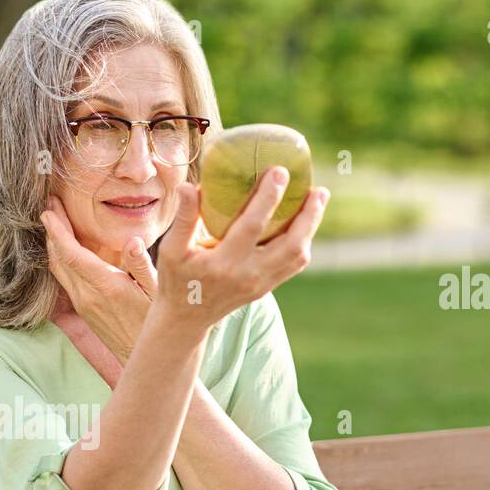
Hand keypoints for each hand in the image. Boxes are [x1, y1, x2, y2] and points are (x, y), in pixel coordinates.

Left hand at [40, 195, 158, 363]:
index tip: (49, 211)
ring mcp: (82, 304)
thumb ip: (141, 265)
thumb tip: (132, 241)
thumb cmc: (155, 321)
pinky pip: (65, 280)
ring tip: (54, 222)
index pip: (72, 254)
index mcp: (105, 286)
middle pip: (59, 259)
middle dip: (52, 231)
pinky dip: (61, 259)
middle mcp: (87, 296)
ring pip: (59, 270)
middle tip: (49, 207)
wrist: (144, 356)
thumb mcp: (156, 292)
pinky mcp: (83, 310)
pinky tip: (66, 249)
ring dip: (54, 245)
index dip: (57, 231)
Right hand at [154, 168, 328, 330]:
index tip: (279, 171)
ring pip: (298, 255)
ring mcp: (260, 284)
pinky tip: (306, 221)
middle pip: (290, 245)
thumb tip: (189, 185)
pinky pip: (294, 264)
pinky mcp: (266, 287)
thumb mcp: (171, 250)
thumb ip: (183, 219)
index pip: (252, 227)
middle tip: (316, 188)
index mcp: (222, 264)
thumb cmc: (177, 279)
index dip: (268, 198)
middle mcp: (247, 276)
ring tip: (318, 198)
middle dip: (307, 214)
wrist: (187, 317)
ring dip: (311, 226)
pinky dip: (304, 240)